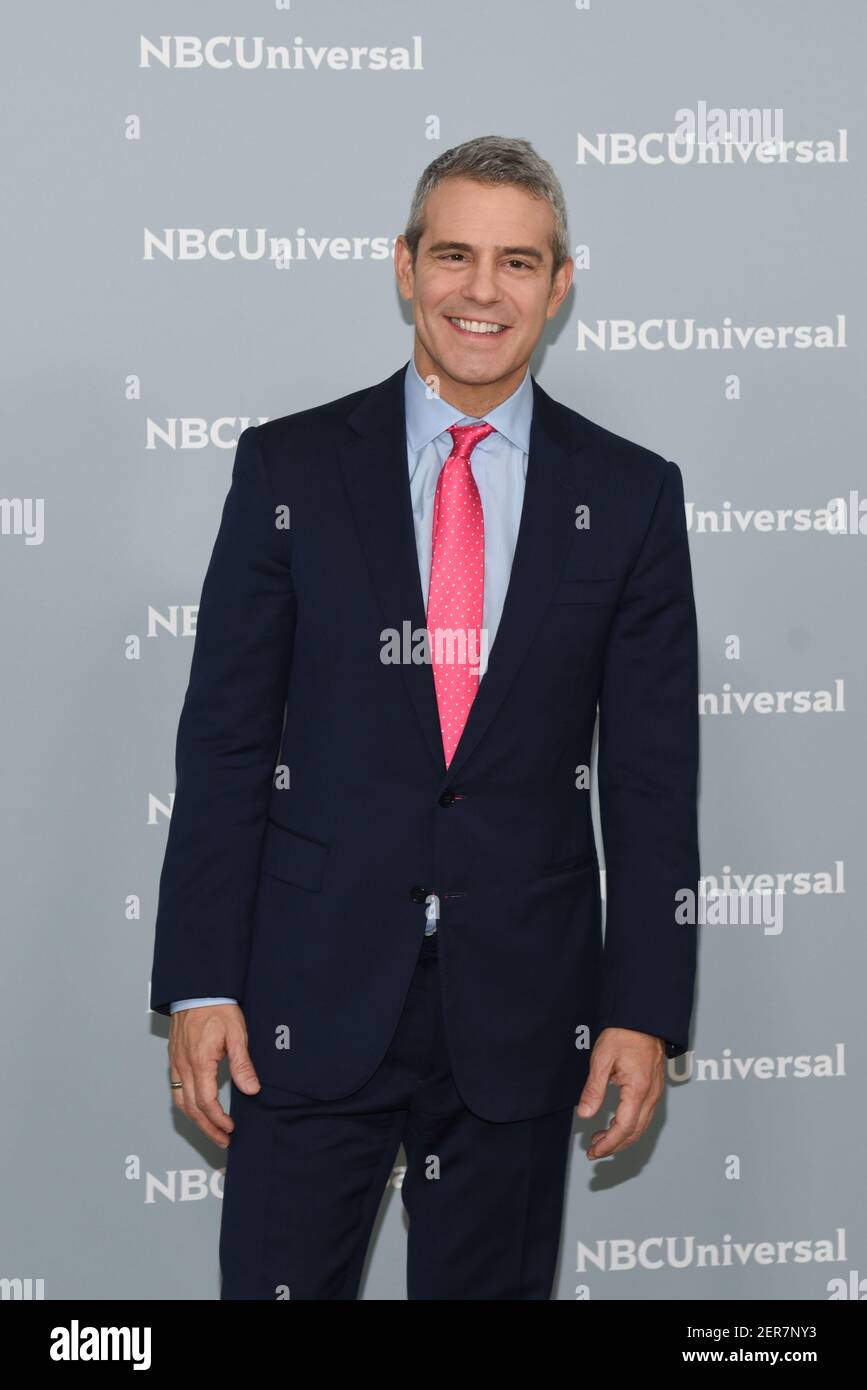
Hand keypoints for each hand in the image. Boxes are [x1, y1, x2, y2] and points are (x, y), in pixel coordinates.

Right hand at [168, 1004, 259, 1147]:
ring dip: (196, 1120)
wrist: (197, 990)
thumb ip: (242, 1064)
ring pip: (180, 1102)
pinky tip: (197, 1109)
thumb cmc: (217, 1009)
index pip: (206, 1102)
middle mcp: (183, 1066)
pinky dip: (187, 1105)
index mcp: (200, 1062)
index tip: (231, 1128)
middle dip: (207, 1128)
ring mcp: (176, 1063)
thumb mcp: (237, 1034)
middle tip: (223, 1140)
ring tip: (212, 1130)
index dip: (218, 1120)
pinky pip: (176, 1090)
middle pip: (191, 1108)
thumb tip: (251, 1090)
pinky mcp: (174, 1059)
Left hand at [576, 1027, 664, 1158]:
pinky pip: (644, 1116)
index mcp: (638, 1090)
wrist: (644, 1020)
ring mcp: (656, 1093)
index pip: (624, 1128)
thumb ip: (594, 1089)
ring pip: (641, 1126)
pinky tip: (614, 1123)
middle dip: (614, 1146)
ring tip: (599, 1139)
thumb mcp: (602, 1059)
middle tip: (593, 1151)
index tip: (593, 1151)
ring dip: (621, 1138)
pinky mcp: (655, 1089)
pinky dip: (629, 1127)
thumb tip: (585, 1114)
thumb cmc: (624, 1035)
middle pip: (635, 1133)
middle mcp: (651, 1096)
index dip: (608, 1144)